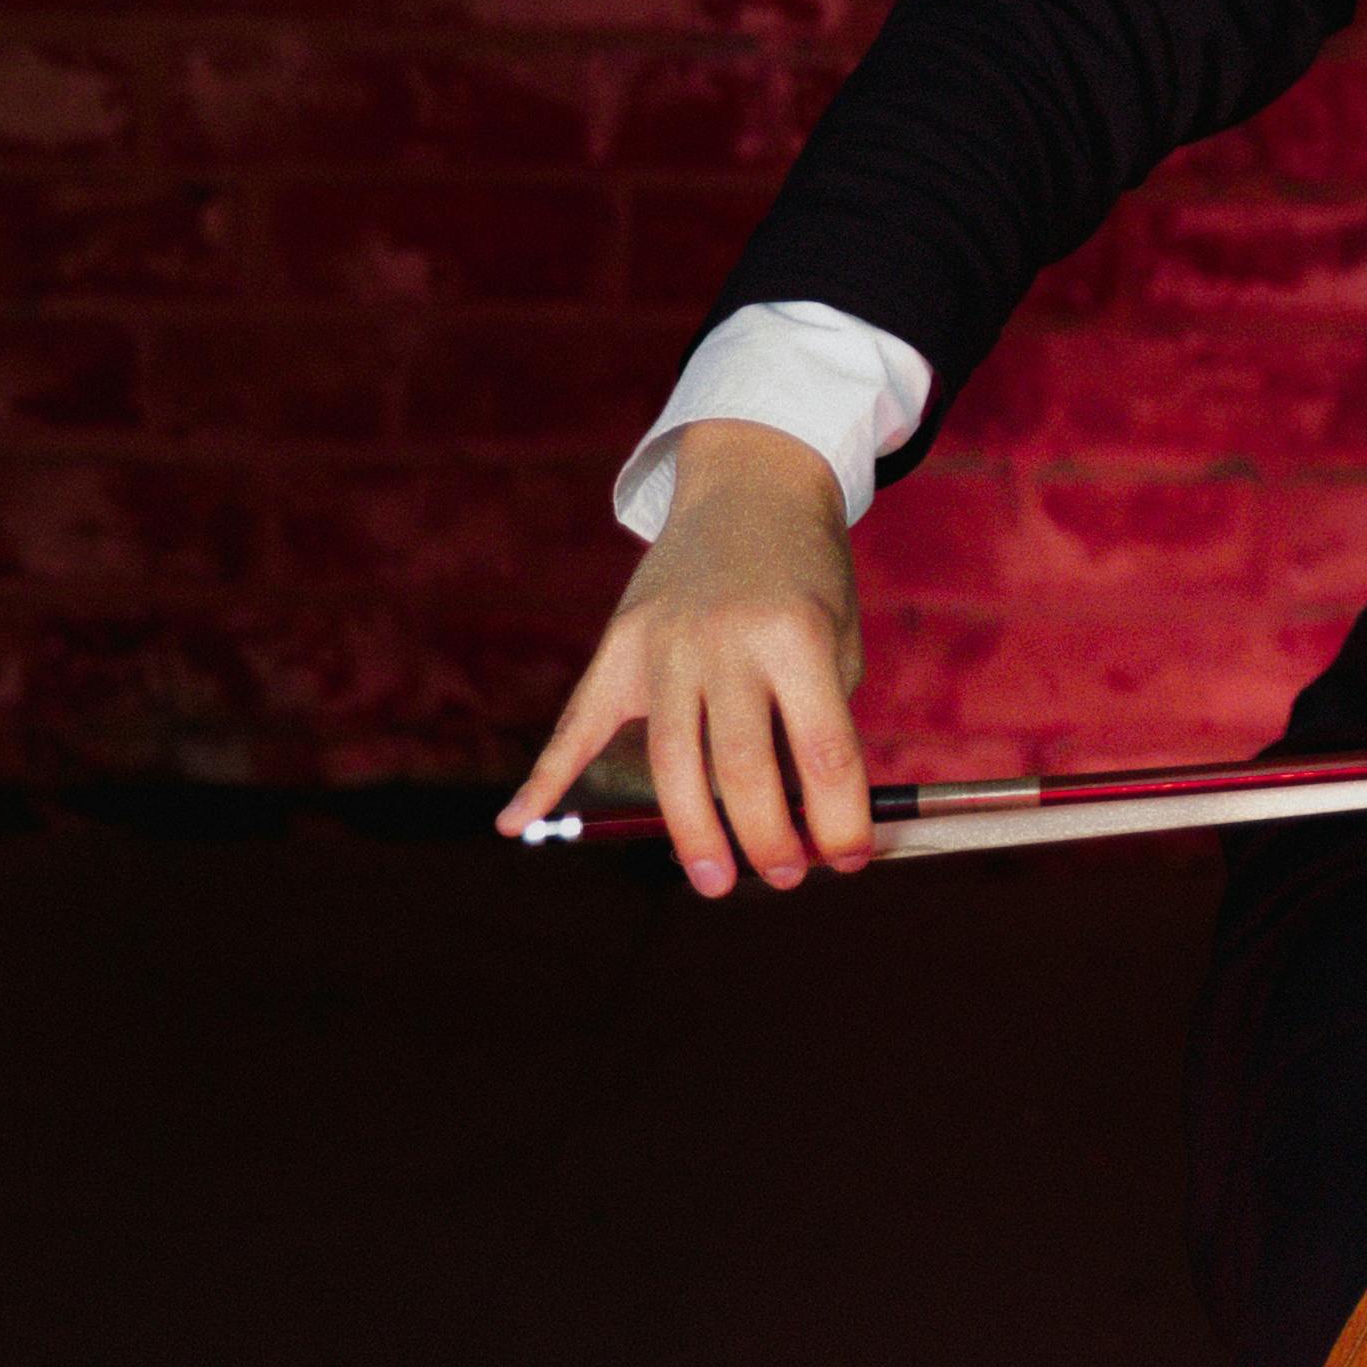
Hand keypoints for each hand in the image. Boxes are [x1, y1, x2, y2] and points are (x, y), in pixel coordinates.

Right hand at [497, 423, 871, 898]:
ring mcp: (663, 645)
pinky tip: (515, 823)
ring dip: (694, 833)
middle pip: (739, 768)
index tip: (851, 859)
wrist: (751, 484)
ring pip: (670, 762)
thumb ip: (818, 721)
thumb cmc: (807, 576)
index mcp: (795, 637)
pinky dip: (544, 777)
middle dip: (767, 838)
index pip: (822, 752)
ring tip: (716, 881)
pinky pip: (577, 723)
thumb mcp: (835, 638)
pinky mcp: (619, 647)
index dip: (840, 819)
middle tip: (784, 877)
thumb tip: (805, 823)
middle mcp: (723, 642)